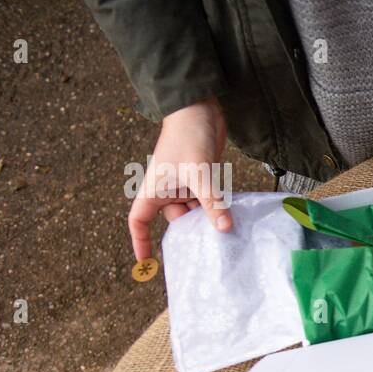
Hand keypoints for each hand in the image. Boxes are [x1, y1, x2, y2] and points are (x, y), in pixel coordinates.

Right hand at [128, 97, 228, 260]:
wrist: (198, 108)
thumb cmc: (188, 138)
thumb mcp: (201, 174)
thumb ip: (212, 202)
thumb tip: (224, 229)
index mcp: (154, 190)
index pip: (139, 221)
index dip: (140, 242)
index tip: (146, 262)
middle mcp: (166, 190)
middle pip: (175, 221)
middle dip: (190, 232)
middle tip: (210, 250)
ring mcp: (184, 184)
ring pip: (195, 211)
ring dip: (207, 220)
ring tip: (226, 236)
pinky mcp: (201, 177)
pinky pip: (207, 200)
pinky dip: (217, 208)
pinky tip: (233, 216)